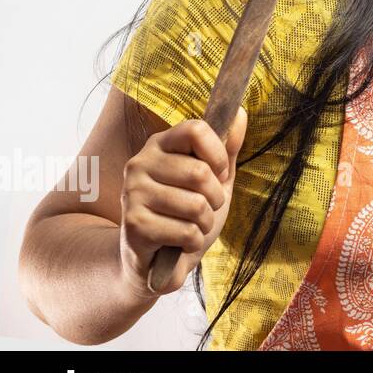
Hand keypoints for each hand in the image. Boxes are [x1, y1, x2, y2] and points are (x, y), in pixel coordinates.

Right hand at [118, 107, 247, 297]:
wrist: (154, 259)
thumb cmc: (186, 213)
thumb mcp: (213, 180)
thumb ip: (226, 150)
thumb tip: (240, 114)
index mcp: (160, 144)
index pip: (195, 129)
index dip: (218, 154)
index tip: (220, 173)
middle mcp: (140, 163)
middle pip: (199, 172)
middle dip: (215, 198)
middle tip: (205, 208)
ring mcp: (133, 193)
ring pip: (195, 205)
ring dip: (205, 223)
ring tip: (192, 225)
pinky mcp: (133, 224)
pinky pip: (186, 231)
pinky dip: (193, 241)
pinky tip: (179, 242)